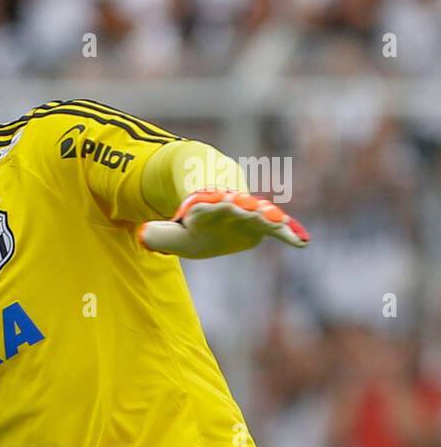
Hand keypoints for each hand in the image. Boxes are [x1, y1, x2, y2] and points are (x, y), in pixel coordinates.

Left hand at [139, 189, 309, 258]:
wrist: (222, 206)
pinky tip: (303, 242)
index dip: (197, 206)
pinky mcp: (263, 226)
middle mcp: (227, 206)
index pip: (199, 204)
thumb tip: (144, 236)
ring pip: (257, 212)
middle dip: (235, 206)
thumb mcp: (175, 233)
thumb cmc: (197, 224)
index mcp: (203, 205)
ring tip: (274, 220)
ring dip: (264, 216)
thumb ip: (159, 235)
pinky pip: (278, 229)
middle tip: (240, 205)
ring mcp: (248, 213)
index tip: (195, 207)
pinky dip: (289, 233)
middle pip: (231, 204)